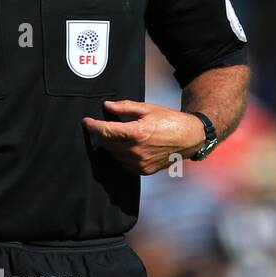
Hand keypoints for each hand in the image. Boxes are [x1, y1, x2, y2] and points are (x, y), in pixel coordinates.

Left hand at [82, 100, 205, 174]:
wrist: (189, 138)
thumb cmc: (169, 120)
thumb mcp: (147, 108)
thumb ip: (125, 107)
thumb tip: (107, 106)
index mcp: (136, 133)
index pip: (106, 131)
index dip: (93, 126)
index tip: (86, 122)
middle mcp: (136, 151)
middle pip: (107, 143)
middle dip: (104, 134)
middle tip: (108, 126)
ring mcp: (139, 163)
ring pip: (114, 155)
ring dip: (113, 145)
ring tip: (122, 136)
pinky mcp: (143, 171)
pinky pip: (123, 164)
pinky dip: (121, 156)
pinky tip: (129, 147)